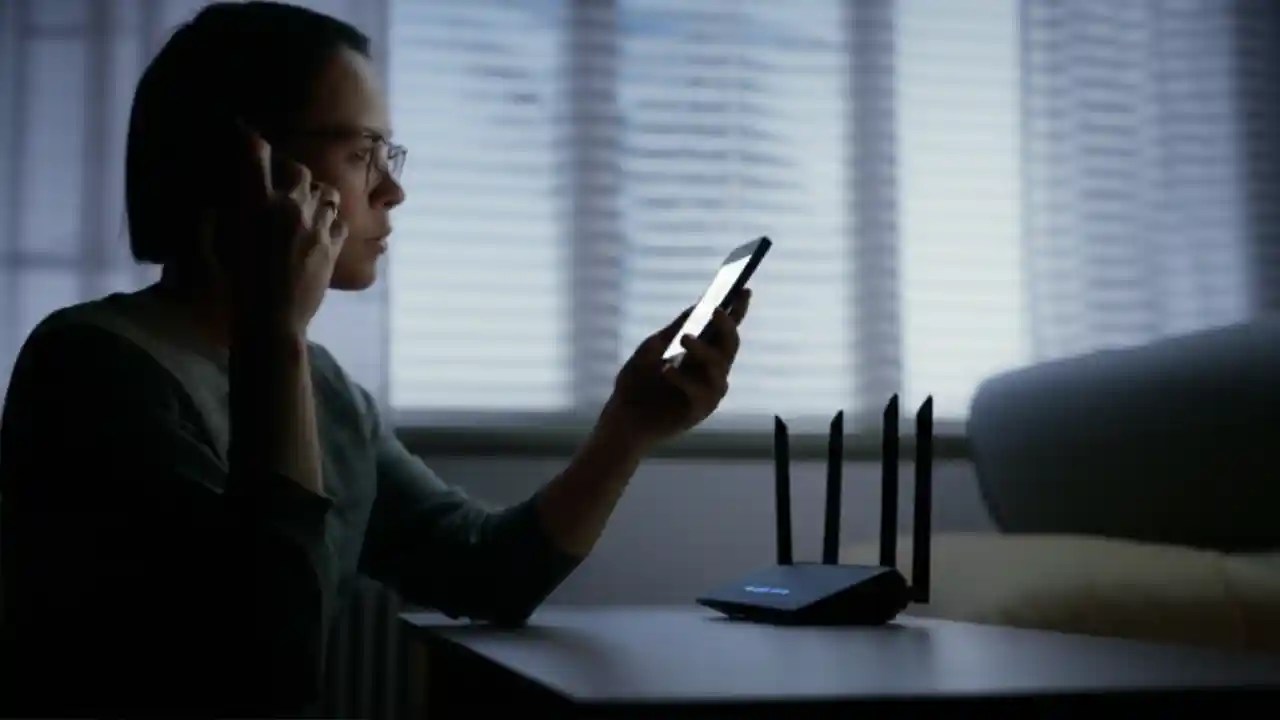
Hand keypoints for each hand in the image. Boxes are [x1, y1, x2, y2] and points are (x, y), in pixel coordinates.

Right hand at [218, 121, 347, 337]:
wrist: (273, 320)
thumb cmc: (236, 285)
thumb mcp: (216, 244)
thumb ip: (215, 215)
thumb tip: (216, 197)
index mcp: (256, 203)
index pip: (255, 153)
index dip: (248, 137)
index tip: (243, 130)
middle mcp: (291, 207)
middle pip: (297, 169)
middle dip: (286, 169)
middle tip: (277, 178)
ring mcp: (317, 225)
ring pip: (325, 191)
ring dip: (314, 193)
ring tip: (303, 203)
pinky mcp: (334, 246)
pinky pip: (340, 220)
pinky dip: (331, 220)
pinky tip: (320, 229)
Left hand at [599, 289, 751, 451]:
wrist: (622, 419)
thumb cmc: (636, 384)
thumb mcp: (651, 349)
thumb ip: (673, 330)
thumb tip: (696, 306)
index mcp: (700, 354)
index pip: (724, 330)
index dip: (737, 311)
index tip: (744, 290)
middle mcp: (709, 371)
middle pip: (730, 345)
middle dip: (726, 326)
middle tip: (715, 311)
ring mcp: (708, 391)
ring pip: (719, 366)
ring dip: (703, 349)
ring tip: (684, 338)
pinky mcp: (700, 410)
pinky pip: (700, 392)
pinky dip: (684, 379)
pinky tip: (667, 370)